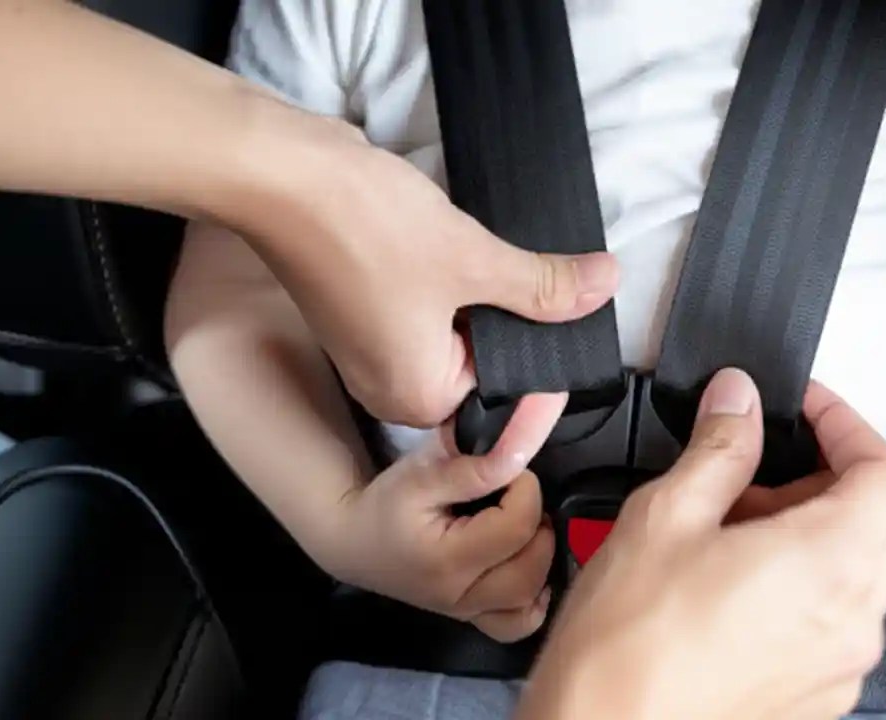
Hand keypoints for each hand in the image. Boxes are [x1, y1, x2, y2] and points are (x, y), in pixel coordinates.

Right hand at [223, 107, 619, 427]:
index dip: (541, 349)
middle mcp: (388, 386)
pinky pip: (424, 306)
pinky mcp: (359, 309)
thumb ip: (544, 285)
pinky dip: (445, 279)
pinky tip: (439, 243)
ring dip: (476, 291)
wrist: (283, 172)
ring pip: (454, 327)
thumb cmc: (362, 226)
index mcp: (417, 397)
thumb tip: (602, 287)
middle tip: (512, 271)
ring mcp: (369, 348)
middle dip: (507, 315)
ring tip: (466, 252)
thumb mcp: (474, 259)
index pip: (506, 390)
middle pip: (480, 361)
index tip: (567, 309)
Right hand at [321, 392, 566, 642]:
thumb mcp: (421, 473)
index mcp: (447, 561)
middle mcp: (461, 597)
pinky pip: (519, 623)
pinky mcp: (472, 618)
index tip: (509, 469)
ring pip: (530, 603)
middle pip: (531, 569)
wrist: (357, 542)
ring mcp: (467, 614)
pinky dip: (534, 598)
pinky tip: (526, 565)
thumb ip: (473, 467)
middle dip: (537, 524)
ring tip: (523, 528)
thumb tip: (522, 448)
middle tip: (517, 497)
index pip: (517, 527)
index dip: (526, 490)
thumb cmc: (387, 504)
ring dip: (540, 560)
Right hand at [517, 370, 885, 719]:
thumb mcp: (667, 514)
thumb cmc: (630, 641)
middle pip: (880, 521)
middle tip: (756, 468)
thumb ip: (720, 446)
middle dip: (825, 479)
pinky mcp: (818, 695)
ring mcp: (841, 664)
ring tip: (734, 527)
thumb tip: (739, 401)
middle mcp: (854, 619)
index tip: (805, 410)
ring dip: (813, 532)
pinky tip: (736, 581)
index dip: (847, 426)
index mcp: (831, 562)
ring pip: (857, 573)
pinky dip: (805, 585)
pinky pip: (835, 620)